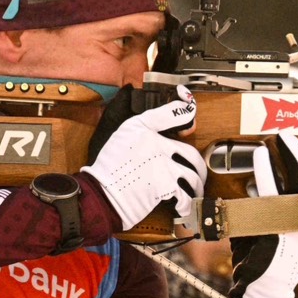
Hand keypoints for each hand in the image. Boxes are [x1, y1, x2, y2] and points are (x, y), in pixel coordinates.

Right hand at [79, 89, 205, 230]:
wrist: (101, 194)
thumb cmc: (107, 165)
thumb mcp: (119, 133)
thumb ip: (129, 115)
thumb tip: (130, 93)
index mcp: (145, 128)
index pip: (174, 112)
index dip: (187, 107)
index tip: (191, 106)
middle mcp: (158, 145)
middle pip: (191, 153)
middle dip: (196, 165)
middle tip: (195, 171)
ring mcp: (164, 167)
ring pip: (194, 175)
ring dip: (196, 185)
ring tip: (193, 190)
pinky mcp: (165, 189)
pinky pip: (186, 195)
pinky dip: (187, 202)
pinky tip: (184, 204)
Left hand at [230, 131, 297, 297]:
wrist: (261, 293)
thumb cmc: (266, 260)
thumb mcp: (279, 229)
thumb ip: (275, 205)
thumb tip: (261, 178)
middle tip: (284, 135)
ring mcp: (296, 226)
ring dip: (285, 157)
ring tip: (272, 142)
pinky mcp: (277, 230)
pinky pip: (273, 194)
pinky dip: (266, 174)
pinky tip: (260, 160)